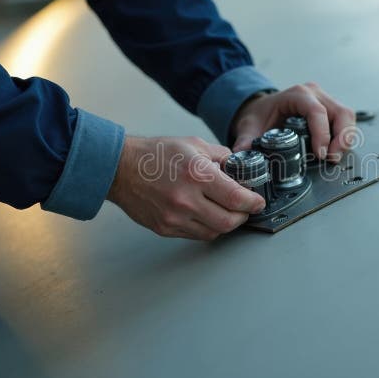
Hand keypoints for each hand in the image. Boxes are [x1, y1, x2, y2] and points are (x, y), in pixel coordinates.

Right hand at [107, 136, 264, 240]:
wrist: (121, 168)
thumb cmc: (156, 154)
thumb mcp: (194, 144)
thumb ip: (221, 158)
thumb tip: (240, 170)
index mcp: (197, 174)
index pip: (236, 198)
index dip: (253, 203)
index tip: (258, 202)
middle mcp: (186, 199)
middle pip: (228, 222)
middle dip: (242, 216)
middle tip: (245, 208)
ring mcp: (174, 217)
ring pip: (214, 232)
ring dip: (225, 224)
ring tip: (225, 211)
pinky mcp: (165, 228)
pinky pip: (196, 234)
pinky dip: (207, 227)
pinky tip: (206, 214)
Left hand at [231, 82, 355, 162]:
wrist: (261, 109)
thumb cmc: (260, 114)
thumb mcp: (249, 126)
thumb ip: (245, 140)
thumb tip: (242, 155)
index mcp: (297, 94)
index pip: (317, 111)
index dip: (322, 133)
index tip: (320, 154)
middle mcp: (314, 95)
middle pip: (341, 112)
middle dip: (341, 138)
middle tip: (332, 158)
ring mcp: (325, 101)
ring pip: (347, 117)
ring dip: (346, 139)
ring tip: (334, 157)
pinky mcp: (330, 112)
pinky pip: (345, 123)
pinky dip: (344, 138)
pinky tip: (335, 152)